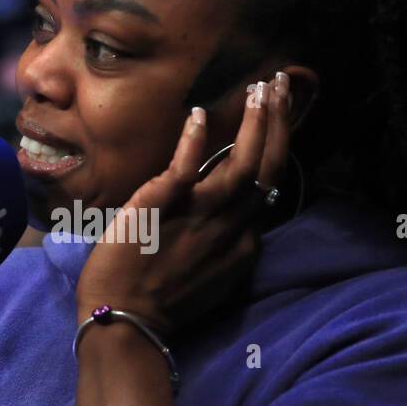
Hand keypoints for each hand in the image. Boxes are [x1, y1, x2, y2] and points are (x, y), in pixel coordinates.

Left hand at [75, 72, 292, 337]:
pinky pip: (187, 166)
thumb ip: (223, 244)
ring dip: (257, 122)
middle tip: (283, 83)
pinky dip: (195, 140)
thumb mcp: (208, 277)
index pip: (266, 190)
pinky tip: (199, 113)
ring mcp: (201, 215)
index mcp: (242, 245)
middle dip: (280, 122)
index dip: (274, 150)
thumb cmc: (157, 304)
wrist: (124, 322)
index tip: (273, 121)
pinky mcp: (165, 205)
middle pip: (269, 168)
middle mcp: (232, 227)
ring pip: (243, 163)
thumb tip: (226, 214)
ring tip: (263, 89)